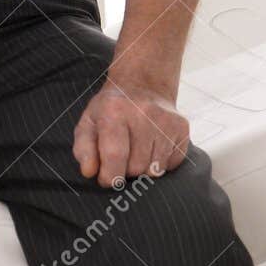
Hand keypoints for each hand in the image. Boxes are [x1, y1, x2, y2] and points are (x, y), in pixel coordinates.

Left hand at [72, 78, 189, 187]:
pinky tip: (151, 147)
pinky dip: (159, 164)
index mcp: (114, 110)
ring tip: (135, 151)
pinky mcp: (182, 128)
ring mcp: (166, 120)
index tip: (106, 180)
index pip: (114, 155)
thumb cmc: (110, 110)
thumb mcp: (88, 123)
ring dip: (142, 169)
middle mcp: (143, 113)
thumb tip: (89, 172)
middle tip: (121, 158)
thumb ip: (84, 149)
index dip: (109, 176)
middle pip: (136, 167)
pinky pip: (170, 165)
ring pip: (154, 170)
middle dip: (125, 171)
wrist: (142, 85)